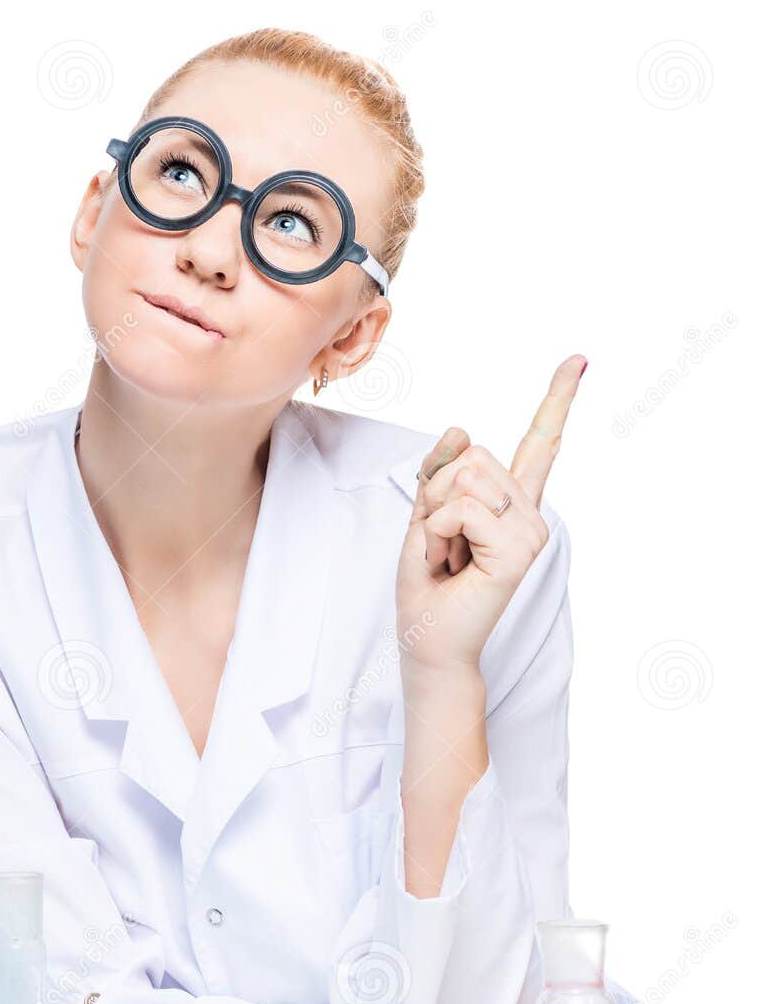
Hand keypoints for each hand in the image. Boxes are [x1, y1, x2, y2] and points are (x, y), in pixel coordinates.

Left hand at [396, 355, 586, 683]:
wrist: (428, 642)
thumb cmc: (427, 586)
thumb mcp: (424, 516)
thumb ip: (441, 473)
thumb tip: (461, 429)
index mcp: (512, 503)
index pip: (540, 444)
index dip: (557, 399)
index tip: (579, 360)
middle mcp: (530, 513)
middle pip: (472, 454)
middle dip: (435, 494)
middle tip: (442, 543)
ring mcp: (531, 531)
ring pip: (464, 478)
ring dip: (434, 517)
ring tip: (447, 556)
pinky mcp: (519, 551)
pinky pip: (460, 509)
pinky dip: (437, 534)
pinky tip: (449, 564)